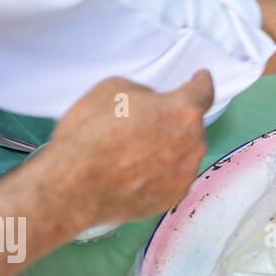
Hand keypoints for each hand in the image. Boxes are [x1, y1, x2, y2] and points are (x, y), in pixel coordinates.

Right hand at [44, 73, 213, 228]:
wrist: (72, 186)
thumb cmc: (90, 136)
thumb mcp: (112, 89)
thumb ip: (144, 92)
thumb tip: (150, 104)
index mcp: (183, 111)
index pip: (202, 91)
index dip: (201, 82)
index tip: (201, 79)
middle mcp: (193, 142)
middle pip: (190, 124)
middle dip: (171, 121)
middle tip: (142, 125)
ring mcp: (185, 173)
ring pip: (184, 152)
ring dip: (168, 148)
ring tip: (133, 152)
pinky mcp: (173, 196)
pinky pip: (173, 177)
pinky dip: (160, 173)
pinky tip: (135, 173)